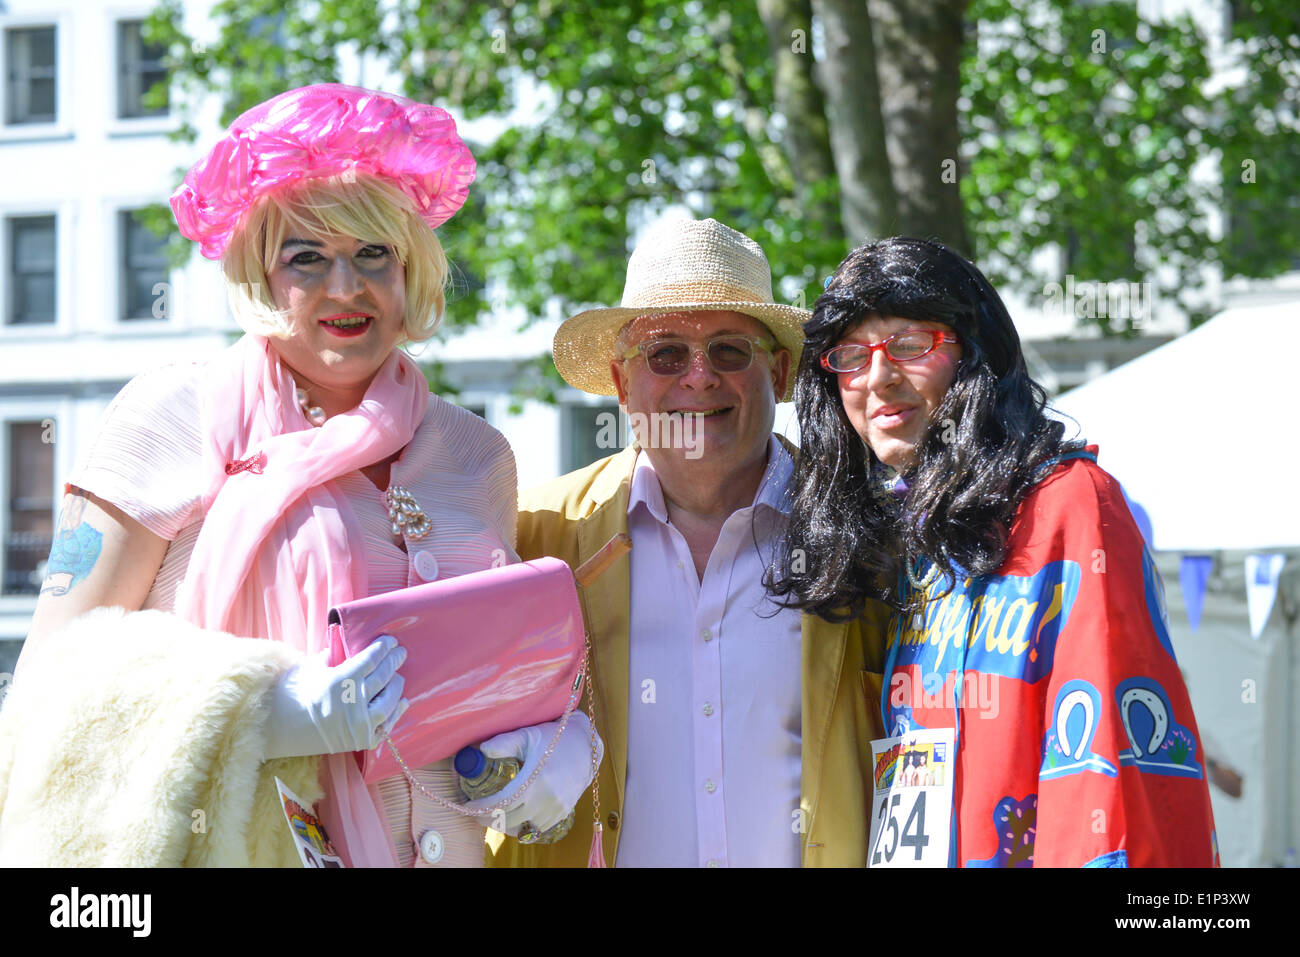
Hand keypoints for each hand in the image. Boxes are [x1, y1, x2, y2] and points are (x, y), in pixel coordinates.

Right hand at [263, 635, 408, 759]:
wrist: (277, 729)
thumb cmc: (292, 694)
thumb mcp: (311, 667)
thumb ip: (332, 656)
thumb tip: (346, 646)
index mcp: (342, 680)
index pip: (372, 659)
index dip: (384, 648)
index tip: (391, 641)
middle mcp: (354, 702)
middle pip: (383, 676)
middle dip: (394, 662)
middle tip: (401, 652)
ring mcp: (359, 724)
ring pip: (389, 701)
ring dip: (396, 686)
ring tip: (399, 677)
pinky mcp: (360, 740)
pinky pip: (385, 726)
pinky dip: (395, 713)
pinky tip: (402, 703)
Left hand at [463, 712, 603, 833]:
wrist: (585, 747)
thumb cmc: (554, 738)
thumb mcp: (527, 735)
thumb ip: (504, 743)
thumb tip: (481, 750)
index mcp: (534, 780)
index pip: (500, 803)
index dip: (481, 808)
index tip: (469, 805)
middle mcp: (546, 798)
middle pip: (508, 820)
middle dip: (488, 818)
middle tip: (477, 811)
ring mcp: (555, 808)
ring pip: (522, 828)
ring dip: (504, 825)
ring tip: (494, 815)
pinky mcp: (562, 813)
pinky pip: (537, 829)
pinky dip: (523, 827)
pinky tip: (514, 818)